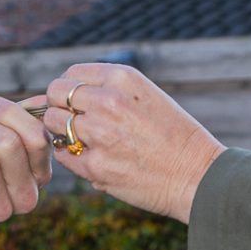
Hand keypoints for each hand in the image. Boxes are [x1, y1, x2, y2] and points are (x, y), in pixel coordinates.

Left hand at [29, 64, 224, 221]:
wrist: (197, 175)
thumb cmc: (173, 136)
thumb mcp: (146, 96)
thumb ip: (109, 90)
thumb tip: (62, 93)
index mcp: (122, 79)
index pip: (71, 74)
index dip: (68, 90)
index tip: (75, 103)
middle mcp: (108, 101)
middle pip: (55, 95)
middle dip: (59, 107)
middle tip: (73, 122)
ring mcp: (98, 134)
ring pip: (53, 123)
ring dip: (61, 132)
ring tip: (83, 140)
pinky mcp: (94, 166)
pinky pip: (63, 154)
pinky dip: (71, 156)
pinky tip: (92, 158)